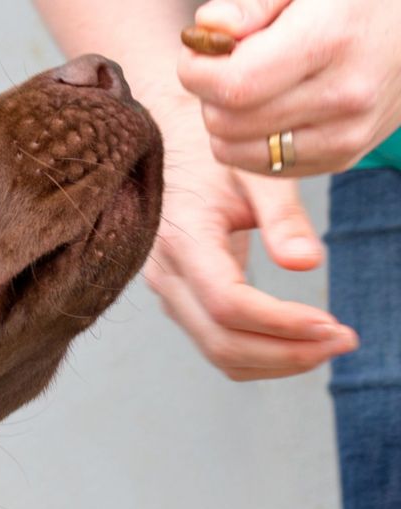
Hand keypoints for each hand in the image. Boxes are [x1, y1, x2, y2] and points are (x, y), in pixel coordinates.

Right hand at [144, 92, 357, 379]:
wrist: (169, 147)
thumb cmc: (214, 155)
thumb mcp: (257, 173)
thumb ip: (283, 216)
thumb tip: (310, 263)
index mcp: (182, 239)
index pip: (228, 303)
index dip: (280, 323)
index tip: (331, 323)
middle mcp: (165, 273)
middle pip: (222, 340)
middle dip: (287, 352)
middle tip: (345, 339)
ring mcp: (167, 291)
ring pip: (219, 352)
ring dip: (277, 360)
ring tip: (329, 343)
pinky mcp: (179, 299)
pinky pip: (216, 344)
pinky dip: (260, 355)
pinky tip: (299, 340)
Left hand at [178, 0, 400, 175]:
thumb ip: (251, 3)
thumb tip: (206, 30)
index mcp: (330, 41)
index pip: (233, 85)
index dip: (196, 70)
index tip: (199, 49)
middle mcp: (342, 96)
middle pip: (226, 121)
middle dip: (208, 93)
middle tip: (227, 63)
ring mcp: (345, 135)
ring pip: (234, 152)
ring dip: (224, 121)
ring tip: (248, 86)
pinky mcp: (342, 158)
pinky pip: (262, 166)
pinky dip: (248, 142)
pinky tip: (268, 107)